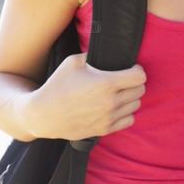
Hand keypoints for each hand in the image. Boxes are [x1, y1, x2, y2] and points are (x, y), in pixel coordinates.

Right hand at [23, 53, 146, 140]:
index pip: (139, 77)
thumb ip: (93, 56)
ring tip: (120, 93)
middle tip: (125, 80)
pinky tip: (116, 107)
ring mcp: (109, 117)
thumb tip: (106, 54)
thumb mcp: (73, 62)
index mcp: (106, 83)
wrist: (43, 115)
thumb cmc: (57, 86)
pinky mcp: (105, 129)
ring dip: (131, 98)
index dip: (137, 70)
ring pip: (136, 105)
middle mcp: (111, 102)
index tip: (131, 68)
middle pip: (140, 91)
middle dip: (135, 83)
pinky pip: (129, 120)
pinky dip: (126, 113)